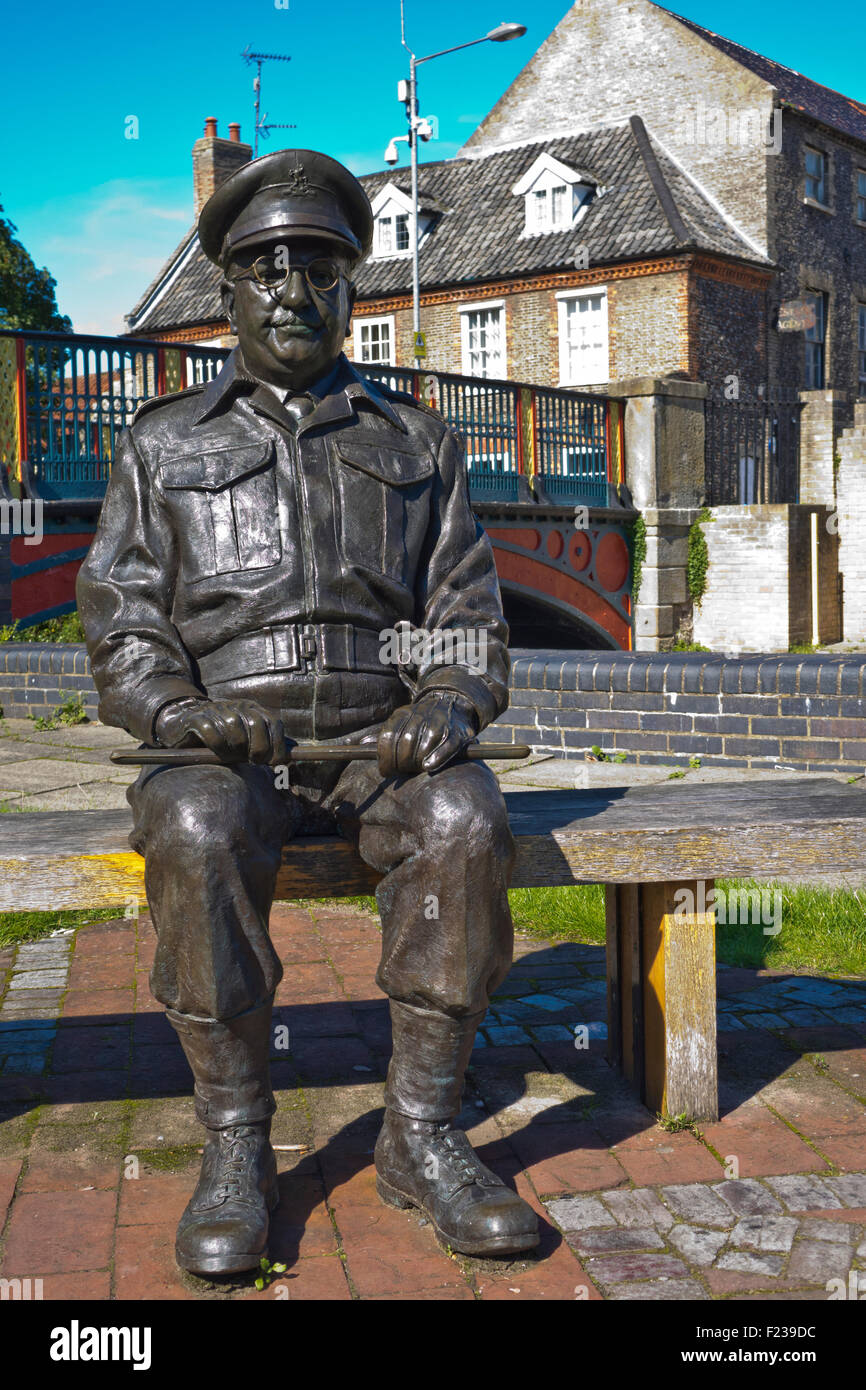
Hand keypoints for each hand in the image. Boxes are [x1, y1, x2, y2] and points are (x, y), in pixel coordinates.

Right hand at [153, 698, 289, 764]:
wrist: (181, 723)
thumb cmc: (220, 737)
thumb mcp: (245, 740)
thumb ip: (265, 748)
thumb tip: (289, 765)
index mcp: (252, 709)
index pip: (274, 723)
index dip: (278, 744)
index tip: (277, 763)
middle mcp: (236, 706)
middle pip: (256, 723)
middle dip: (259, 747)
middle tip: (254, 761)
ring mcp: (216, 710)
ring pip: (234, 726)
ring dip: (236, 746)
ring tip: (232, 756)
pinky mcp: (197, 718)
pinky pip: (210, 731)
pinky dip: (217, 744)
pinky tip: (217, 752)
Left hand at [377, 691, 478, 776]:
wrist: (452, 703)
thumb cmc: (422, 720)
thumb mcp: (401, 721)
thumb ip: (384, 735)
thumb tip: (361, 744)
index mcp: (403, 713)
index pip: (389, 736)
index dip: (385, 757)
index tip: (385, 770)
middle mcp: (421, 715)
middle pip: (406, 742)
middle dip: (401, 762)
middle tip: (401, 771)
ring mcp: (440, 723)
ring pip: (424, 745)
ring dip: (417, 761)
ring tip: (416, 768)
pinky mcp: (457, 732)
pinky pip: (445, 746)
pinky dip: (436, 758)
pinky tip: (428, 766)